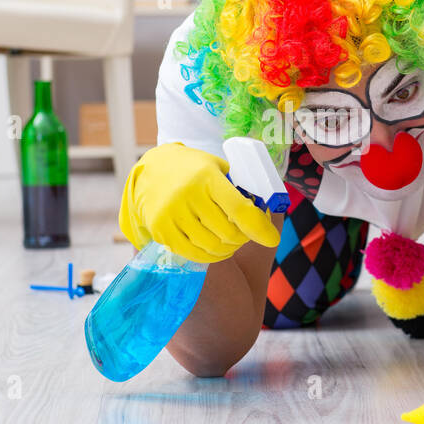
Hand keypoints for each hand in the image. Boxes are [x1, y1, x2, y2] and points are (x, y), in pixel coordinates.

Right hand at [119, 142, 280, 262]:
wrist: (151, 171)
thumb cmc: (194, 169)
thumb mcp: (218, 167)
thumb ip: (240, 186)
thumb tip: (267, 207)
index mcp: (207, 177)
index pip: (239, 210)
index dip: (260, 229)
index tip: (272, 239)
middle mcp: (187, 195)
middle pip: (228, 233)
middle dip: (244, 237)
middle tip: (246, 233)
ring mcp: (171, 214)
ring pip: (212, 247)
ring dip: (228, 248)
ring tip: (230, 239)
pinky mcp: (161, 230)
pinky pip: (193, 254)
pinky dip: (210, 255)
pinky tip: (215, 248)